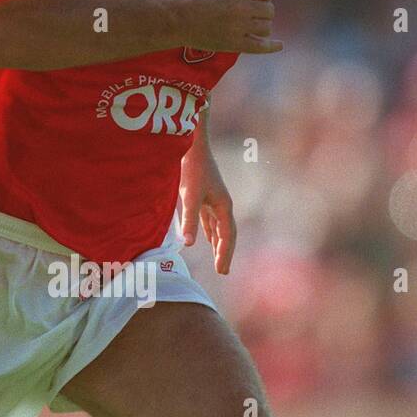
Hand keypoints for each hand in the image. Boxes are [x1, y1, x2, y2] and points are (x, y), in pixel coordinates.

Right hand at [176, 0, 281, 55]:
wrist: (176, 19)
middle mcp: (242, 9)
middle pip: (269, 10)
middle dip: (263, 10)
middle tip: (251, 13)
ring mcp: (239, 28)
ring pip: (266, 28)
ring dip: (262, 26)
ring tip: (252, 25)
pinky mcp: (234, 44)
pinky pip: (259, 47)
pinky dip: (272, 47)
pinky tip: (280, 45)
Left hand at [179, 143, 236, 274]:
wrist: (192, 146)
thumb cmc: (192, 169)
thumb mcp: (190, 196)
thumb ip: (190, 220)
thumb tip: (189, 245)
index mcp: (224, 206)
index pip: (227, 236)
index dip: (224, 254)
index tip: (221, 270)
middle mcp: (223, 205)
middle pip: (227, 234)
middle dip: (225, 252)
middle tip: (223, 270)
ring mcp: (215, 200)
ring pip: (219, 228)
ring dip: (219, 243)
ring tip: (218, 259)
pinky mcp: (205, 196)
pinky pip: (210, 220)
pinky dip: (210, 231)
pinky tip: (207, 238)